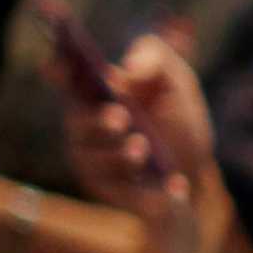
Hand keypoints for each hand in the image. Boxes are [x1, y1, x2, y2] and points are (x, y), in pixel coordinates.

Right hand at [66, 34, 234, 252]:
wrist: (195, 167)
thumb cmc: (176, 118)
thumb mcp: (176, 82)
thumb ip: (156, 60)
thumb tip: (130, 69)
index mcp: (95, 93)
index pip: (64, 77)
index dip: (58, 70)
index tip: (59, 66)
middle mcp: (84, 126)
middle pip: (77, 122)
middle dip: (97, 120)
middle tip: (121, 117)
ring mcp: (92, 160)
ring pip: (95, 159)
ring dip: (120, 154)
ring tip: (144, 148)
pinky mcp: (107, 191)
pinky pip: (120, 192)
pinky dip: (146, 191)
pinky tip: (174, 186)